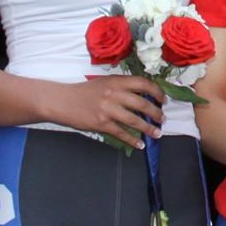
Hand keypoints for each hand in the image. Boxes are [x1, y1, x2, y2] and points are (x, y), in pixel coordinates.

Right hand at [44, 74, 166, 146]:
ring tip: (157, 133)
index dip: (157, 92)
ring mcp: (107, 110)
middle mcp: (113, 94)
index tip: (163, 100)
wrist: (63, 101)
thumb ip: (122, 86)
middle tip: (162, 118)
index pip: (143, 84)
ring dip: (149, 128)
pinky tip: (140, 144)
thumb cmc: (84, 91)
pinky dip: (132, 140)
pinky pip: (121, 133)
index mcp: (116, 81)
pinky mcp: (101, 124)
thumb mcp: (104, 82)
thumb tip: (143, 95)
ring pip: (134, 120)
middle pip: (142, 104)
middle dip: (156, 113)